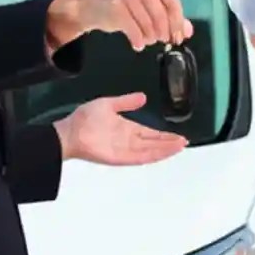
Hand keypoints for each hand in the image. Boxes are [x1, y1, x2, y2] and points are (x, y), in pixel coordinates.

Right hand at [48, 0, 193, 51]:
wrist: (88, 3)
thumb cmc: (119, 1)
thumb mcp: (146, 2)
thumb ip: (168, 13)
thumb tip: (187, 30)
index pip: (172, 1)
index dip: (178, 22)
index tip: (179, 36)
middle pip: (162, 14)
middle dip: (164, 32)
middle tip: (162, 40)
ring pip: (149, 24)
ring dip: (150, 37)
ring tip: (147, 39)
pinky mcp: (115, 7)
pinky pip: (135, 30)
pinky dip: (138, 40)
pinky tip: (137, 43)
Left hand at [53, 92, 187, 164]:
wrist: (70, 131)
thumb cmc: (84, 118)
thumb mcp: (109, 104)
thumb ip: (126, 101)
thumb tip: (142, 97)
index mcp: (126, 128)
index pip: (150, 132)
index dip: (164, 135)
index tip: (177, 135)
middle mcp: (128, 140)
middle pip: (154, 143)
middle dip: (169, 143)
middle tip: (184, 142)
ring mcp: (126, 150)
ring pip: (151, 151)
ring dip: (166, 149)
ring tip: (181, 146)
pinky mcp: (122, 157)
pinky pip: (142, 157)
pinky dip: (155, 154)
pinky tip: (166, 151)